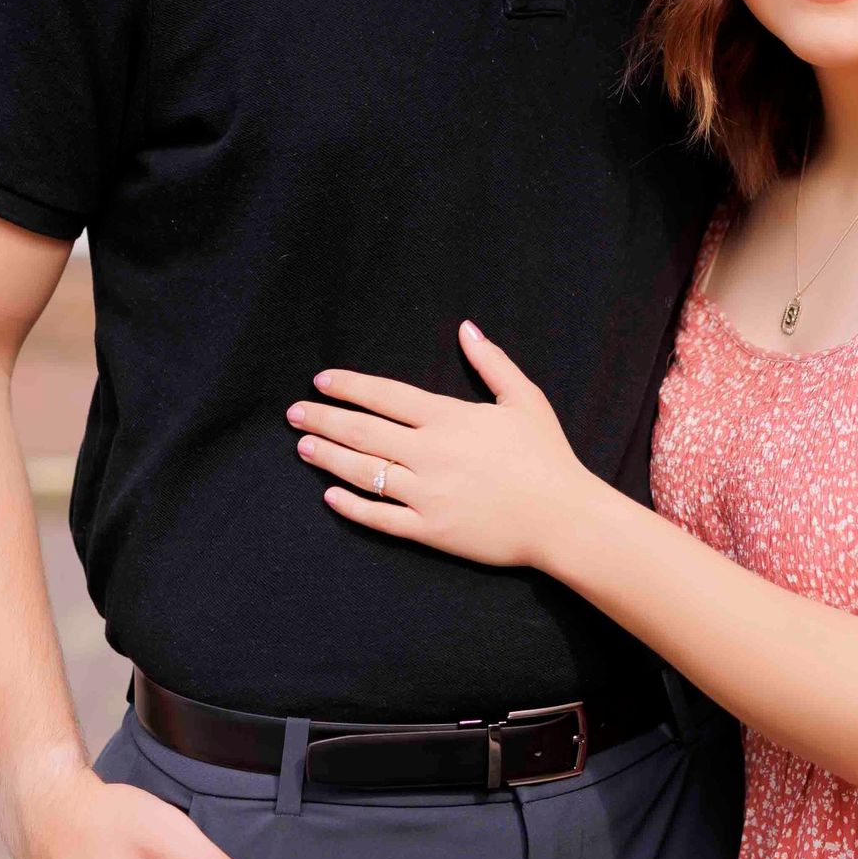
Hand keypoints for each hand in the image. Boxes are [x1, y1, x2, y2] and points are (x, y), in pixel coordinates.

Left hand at [287, 323, 590, 569]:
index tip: (321, 381)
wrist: (563, 518)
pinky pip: (381, 517)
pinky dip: (352, 506)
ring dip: (329, 457)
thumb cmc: (547, 456)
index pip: (386, 396)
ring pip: (364, 472)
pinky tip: (331, 496)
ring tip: (304, 447)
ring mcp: (427, 494)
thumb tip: (466, 328)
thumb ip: (491, 362)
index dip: (349, 387)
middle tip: (293, 414)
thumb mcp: (524, 398)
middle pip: (363, 432)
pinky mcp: (430, 530)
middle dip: (324, 419)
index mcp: (449, 418)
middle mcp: (430, 453)